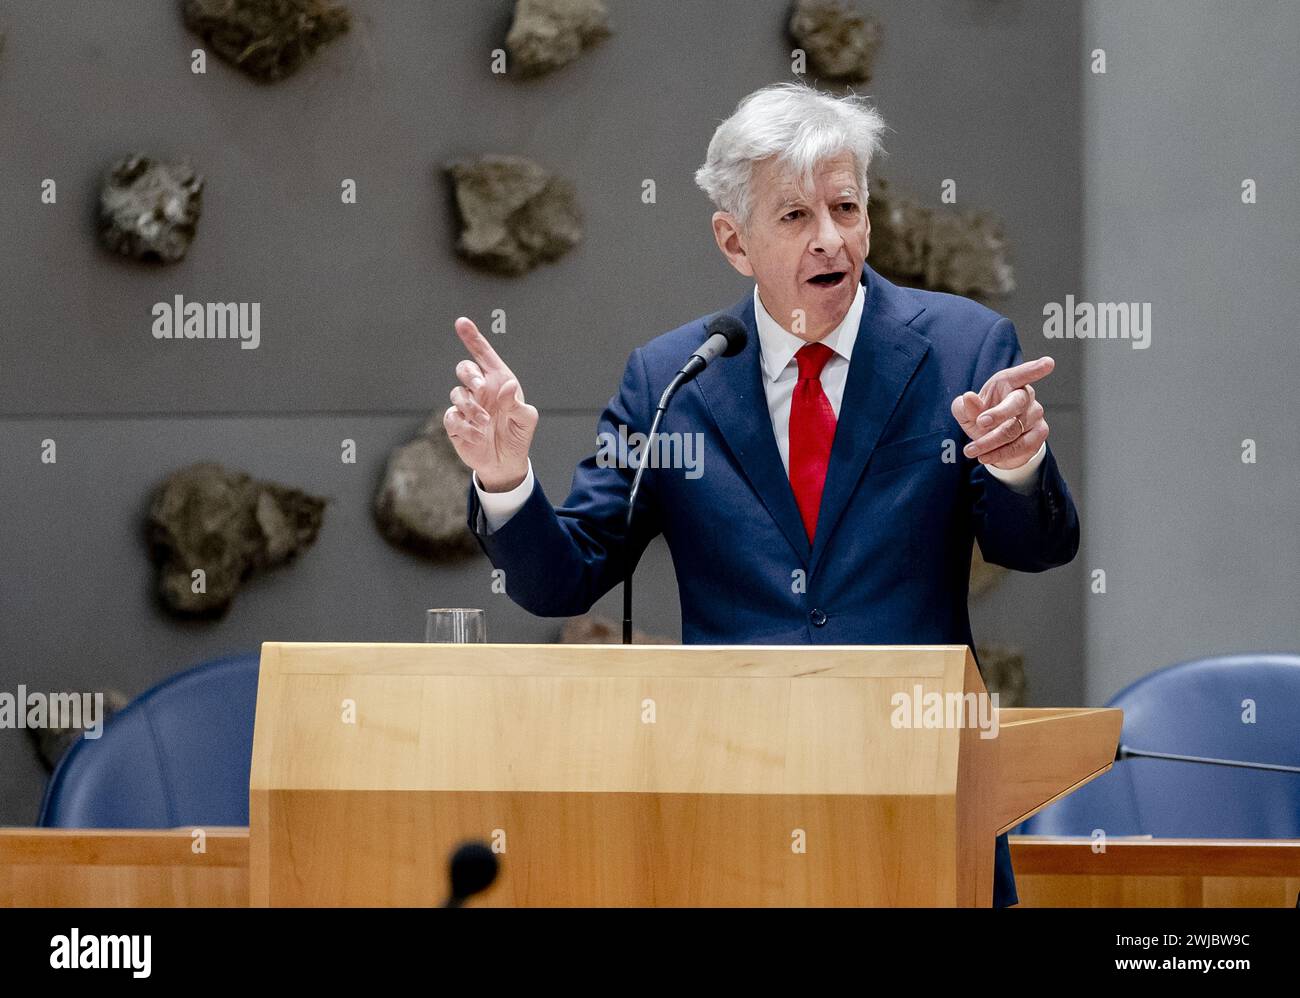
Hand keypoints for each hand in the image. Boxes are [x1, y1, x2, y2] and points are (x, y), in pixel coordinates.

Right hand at [444, 316, 537, 490]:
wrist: (506, 462)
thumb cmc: (517, 435)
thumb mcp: (526, 419)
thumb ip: (516, 403)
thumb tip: (506, 386)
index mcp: (498, 381)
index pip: (483, 354)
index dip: (472, 337)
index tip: (462, 322)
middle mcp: (480, 390)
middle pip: (464, 368)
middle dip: (471, 376)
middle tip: (481, 390)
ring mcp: (466, 406)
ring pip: (457, 393)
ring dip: (471, 407)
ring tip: (486, 423)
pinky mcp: (456, 423)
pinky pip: (452, 417)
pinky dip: (465, 426)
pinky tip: (478, 435)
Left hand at [951, 356, 1052, 470]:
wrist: (995, 442)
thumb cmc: (983, 417)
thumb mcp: (967, 412)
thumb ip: (964, 406)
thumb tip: (968, 398)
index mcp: (1008, 383)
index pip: (1022, 374)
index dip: (1034, 369)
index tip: (1048, 363)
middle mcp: (1025, 396)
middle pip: (1016, 403)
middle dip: (998, 414)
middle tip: (979, 423)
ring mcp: (1035, 414)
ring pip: (1014, 429)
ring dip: (990, 441)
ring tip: (971, 450)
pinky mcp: (1039, 433)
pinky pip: (1021, 445)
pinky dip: (1000, 453)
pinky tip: (985, 456)